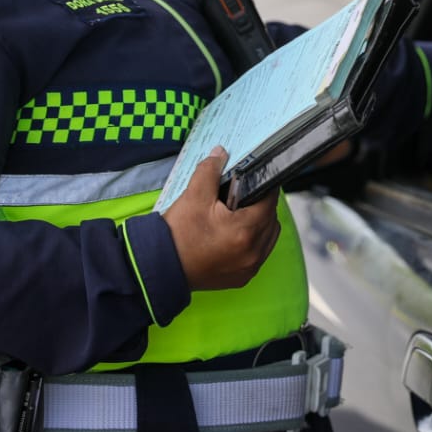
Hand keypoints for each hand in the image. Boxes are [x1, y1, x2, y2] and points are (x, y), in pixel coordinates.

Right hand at [161, 146, 280, 291]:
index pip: (270, 200)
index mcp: (246, 230)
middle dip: (260, 203)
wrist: (160, 268)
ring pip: (268, 237)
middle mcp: (253, 252)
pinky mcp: (242, 278)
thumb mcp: (194, 195)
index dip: (263, 184)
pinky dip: (253, 241)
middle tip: (242, 194)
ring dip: (260, 223)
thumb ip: (210, 170)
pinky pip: (258, 254)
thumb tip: (221, 154)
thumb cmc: (178, 234)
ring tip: (239, 214)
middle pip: (271, 219)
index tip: (254, 177)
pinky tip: (235, 233)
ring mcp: (249, 267)